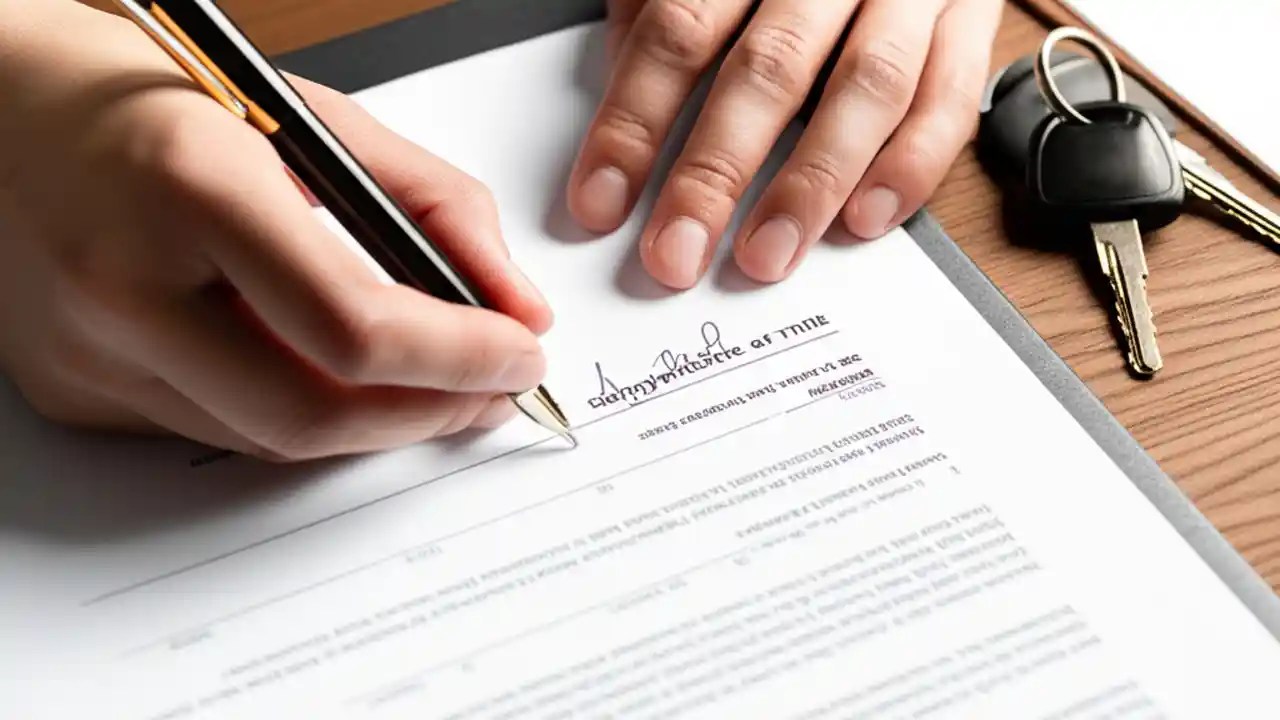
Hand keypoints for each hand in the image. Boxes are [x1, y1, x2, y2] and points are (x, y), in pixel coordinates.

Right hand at [0, 1, 551, 460]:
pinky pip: (220, 433)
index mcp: (187, 185)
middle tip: (490, 392)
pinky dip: (299, 412)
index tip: (518, 354)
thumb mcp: (313, 118)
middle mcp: (121, 284)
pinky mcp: (75, 396)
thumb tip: (514, 304)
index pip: (352, 325)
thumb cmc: (153, 101)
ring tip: (432, 385)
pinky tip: (333, 376)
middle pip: (313, 415)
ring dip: (375, 423)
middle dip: (429, 414)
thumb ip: (434, 206)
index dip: (458, 357)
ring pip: (270, 439)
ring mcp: (87, 355)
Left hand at [567, 0, 1002, 287]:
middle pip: (768, 68)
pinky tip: (864, 219)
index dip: (634, 122)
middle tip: (676, 252)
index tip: (601, 201)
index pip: (679, 30)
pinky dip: (912, 164)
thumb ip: (660, 15)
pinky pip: (949, 94)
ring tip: (766, 254)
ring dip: (813, 183)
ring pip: (867, 86)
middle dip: (714, 173)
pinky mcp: (969, 15)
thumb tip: (624, 116)